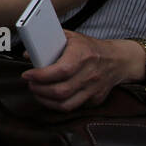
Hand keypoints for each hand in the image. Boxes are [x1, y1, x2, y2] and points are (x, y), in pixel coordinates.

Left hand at [22, 29, 144, 110]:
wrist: (118, 60)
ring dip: (45, 100)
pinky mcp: (95, 99)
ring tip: (37, 92)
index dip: (41, 75)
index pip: (61, 70)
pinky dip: (57, 105)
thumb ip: (49, 43)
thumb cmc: (90, 48)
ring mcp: (94, 89)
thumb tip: (28, 55)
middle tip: (30, 84)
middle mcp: (90, 74)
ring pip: (66, 104)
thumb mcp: (71, 38)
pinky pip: (73, 107)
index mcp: (83, 55)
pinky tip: (49, 98)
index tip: (27, 74)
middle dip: (39, 89)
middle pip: (61, 90)